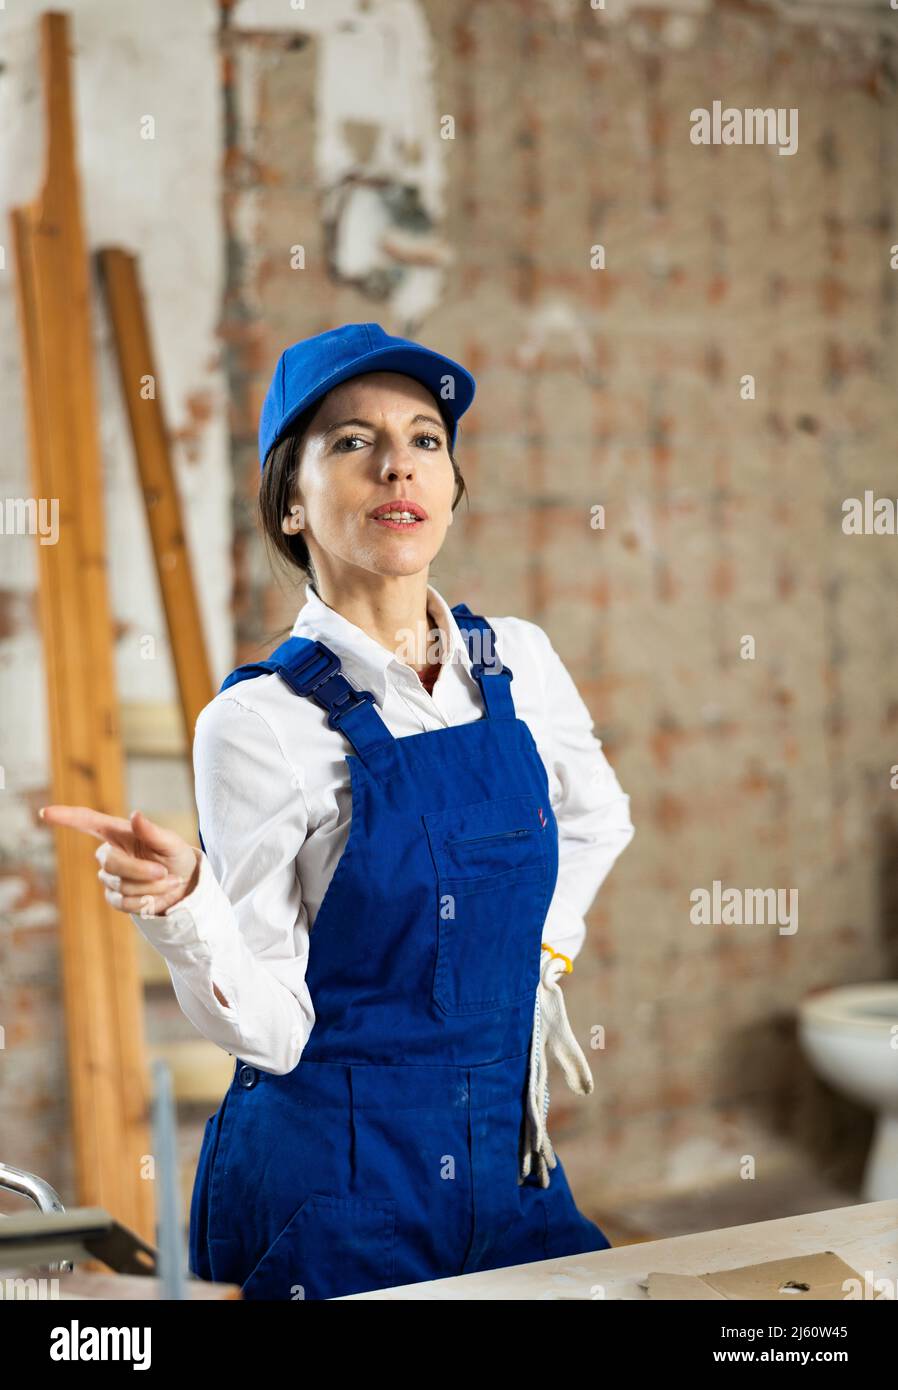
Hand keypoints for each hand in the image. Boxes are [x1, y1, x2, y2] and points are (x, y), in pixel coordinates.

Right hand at [38, 805, 200, 918]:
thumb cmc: (175, 856)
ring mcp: (109, 876)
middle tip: (164, 872)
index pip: (87, 821)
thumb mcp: (171, 842)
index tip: (45, 813)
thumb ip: (153, 831)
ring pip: (120, 885)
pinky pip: (123, 903)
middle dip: (140, 870)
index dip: (66, 817)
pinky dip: (145, 901)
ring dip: (149, 887)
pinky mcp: (113, 897)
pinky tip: (157, 896)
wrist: (183, 885)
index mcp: (118, 832)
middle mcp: (109, 852)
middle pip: (110, 862)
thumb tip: (136, 815)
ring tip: (169, 881)